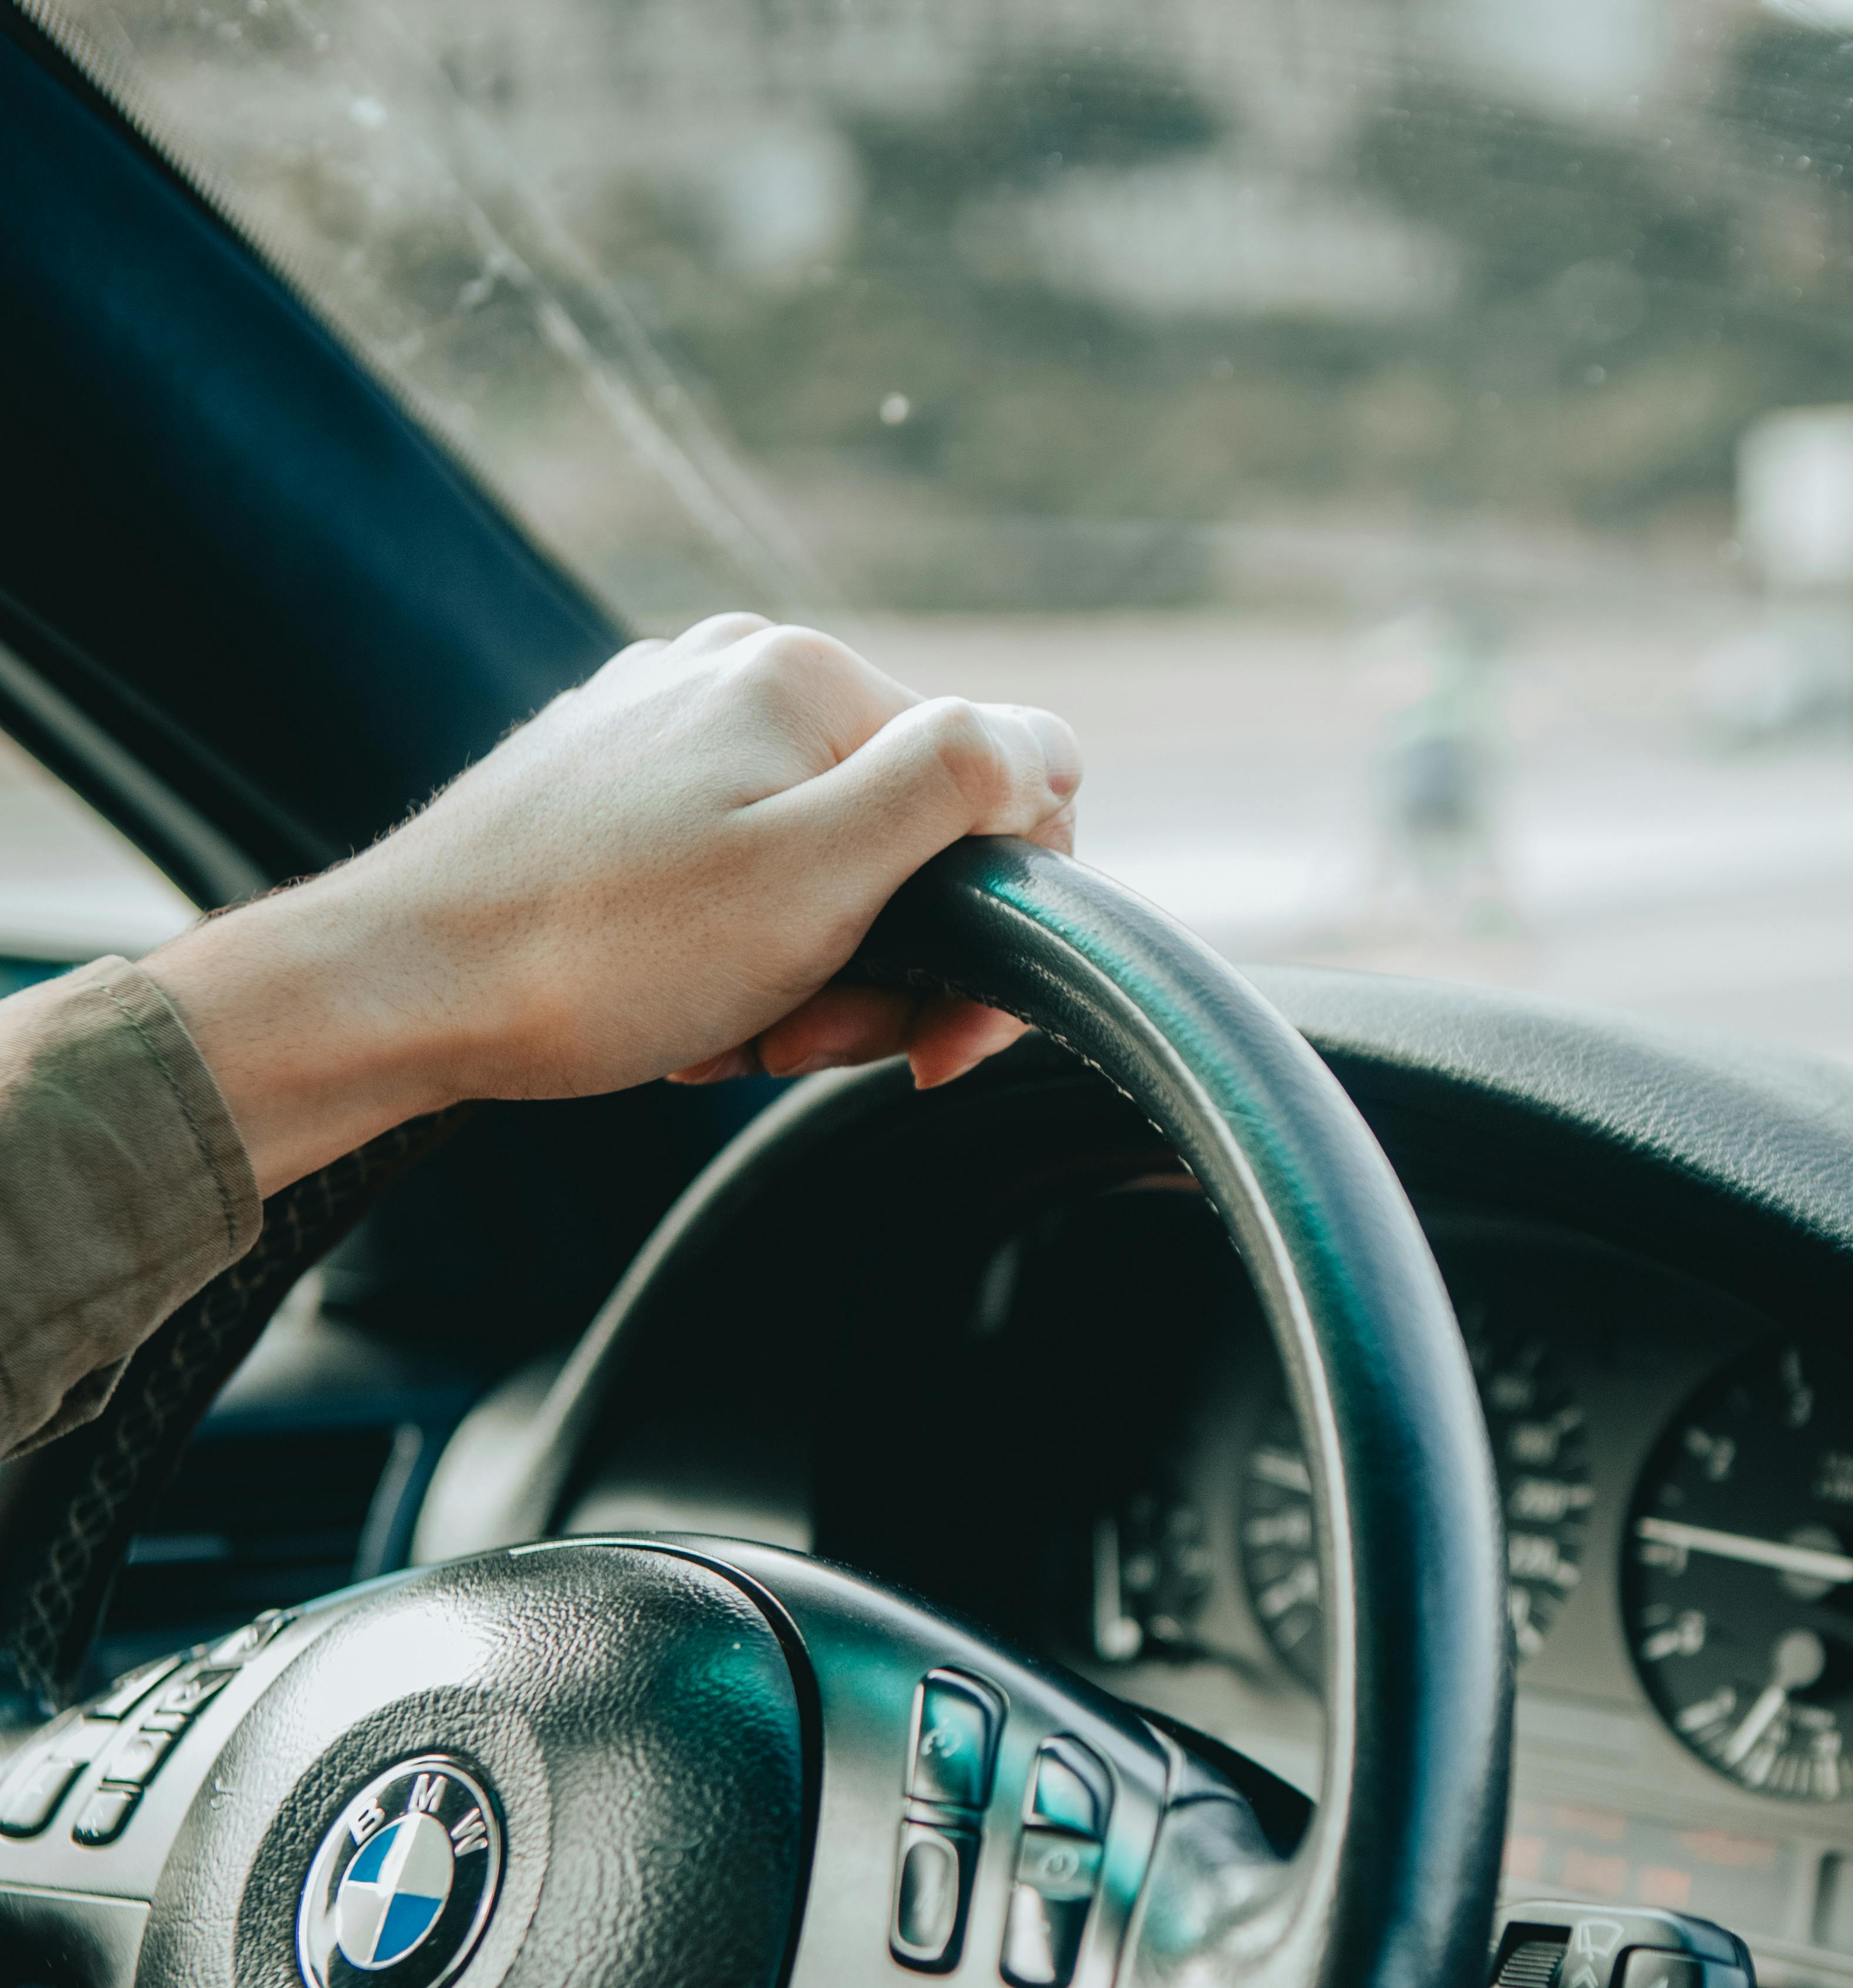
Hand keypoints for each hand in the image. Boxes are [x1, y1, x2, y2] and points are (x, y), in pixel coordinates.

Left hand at [148, 617, 1080, 1193]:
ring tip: (722, 1034)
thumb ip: (957, 785)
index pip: (1000, 785)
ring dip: (801, 978)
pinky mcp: (607, 783)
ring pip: (815, 869)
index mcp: (807, 676)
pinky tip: (674, 1013)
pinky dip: (728, 961)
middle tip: (798, 1046)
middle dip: (878, 968)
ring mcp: (663, 722)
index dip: (995, 929)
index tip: (937, 1041)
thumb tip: (1048, 747)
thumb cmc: (605, 952)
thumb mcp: (820, 875)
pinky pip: (728, 877)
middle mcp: (736, 671)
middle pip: (901, 839)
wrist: (400, 988)